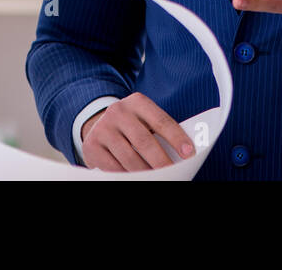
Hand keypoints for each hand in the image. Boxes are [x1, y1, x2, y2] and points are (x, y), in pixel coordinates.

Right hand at [80, 92, 194, 171]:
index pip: (160, 120)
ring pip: (129, 157)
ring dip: (146, 173)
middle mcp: (118, 112)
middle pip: (144, 141)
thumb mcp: (145, 121)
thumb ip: (160, 132)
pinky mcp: (92, 145)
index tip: (189, 153)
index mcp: (137, 102)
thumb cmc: (132, 126)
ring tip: (157, 179)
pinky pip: (113, 167)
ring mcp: (103, 128)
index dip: (176, 138)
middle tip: (173, 174)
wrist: (99, 124)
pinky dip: (127, 176)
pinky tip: (137, 179)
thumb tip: (182, 153)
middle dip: (161, 161)